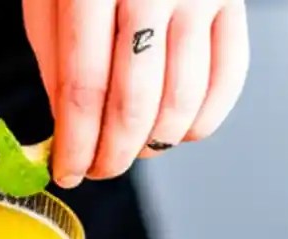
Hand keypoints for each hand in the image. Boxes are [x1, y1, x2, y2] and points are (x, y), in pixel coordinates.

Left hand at [23, 0, 249, 186]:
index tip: (67, 172)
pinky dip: (203, 120)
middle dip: (112, 155)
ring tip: (130, 151)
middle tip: (97, 171)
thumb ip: (54, 58)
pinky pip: (228, 80)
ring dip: (152, 144)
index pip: (84, 87)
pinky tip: (175, 132)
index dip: (75, 142)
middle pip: (134, 103)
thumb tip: (64, 129)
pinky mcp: (232, 0)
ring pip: (182, 102)